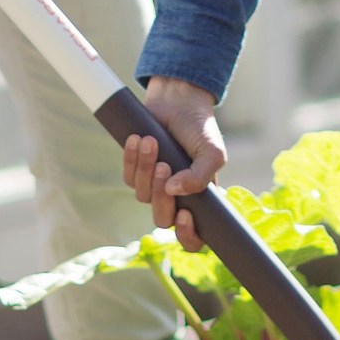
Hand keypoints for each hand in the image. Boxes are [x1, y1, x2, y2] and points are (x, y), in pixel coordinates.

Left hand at [123, 77, 224, 251]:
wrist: (179, 101)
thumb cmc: (200, 128)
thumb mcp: (212, 152)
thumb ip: (200, 177)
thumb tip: (174, 191)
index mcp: (200, 201)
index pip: (194, 238)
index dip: (188, 236)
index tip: (184, 215)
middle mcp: (177, 198)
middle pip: (162, 220)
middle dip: (160, 198)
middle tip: (164, 166)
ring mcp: (155, 186)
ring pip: (142, 197)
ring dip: (145, 169)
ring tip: (152, 142)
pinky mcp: (137, 171)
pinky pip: (128, 177)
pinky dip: (131, 159)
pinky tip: (138, 139)